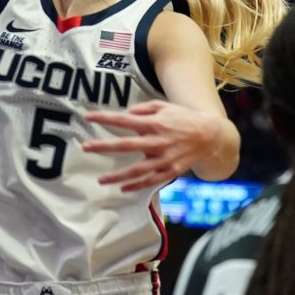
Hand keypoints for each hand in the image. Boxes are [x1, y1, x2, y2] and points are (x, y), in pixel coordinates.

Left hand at [83, 100, 226, 193]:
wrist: (209, 136)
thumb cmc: (183, 118)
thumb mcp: (163, 106)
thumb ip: (143, 109)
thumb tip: (126, 114)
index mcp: (154, 123)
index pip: (124, 120)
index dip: (105, 118)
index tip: (88, 117)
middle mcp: (157, 141)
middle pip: (126, 145)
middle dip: (104, 147)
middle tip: (85, 147)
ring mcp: (164, 158)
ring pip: (137, 170)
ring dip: (117, 176)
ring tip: (100, 180)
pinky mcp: (171, 171)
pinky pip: (150, 181)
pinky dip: (136, 186)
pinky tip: (123, 188)